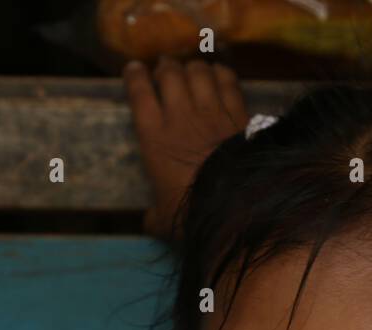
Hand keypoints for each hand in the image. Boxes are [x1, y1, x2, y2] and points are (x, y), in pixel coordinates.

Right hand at [124, 56, 247, 241]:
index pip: (139, 93)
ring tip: (191, 69)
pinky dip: (221, 73)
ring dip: (192, 67)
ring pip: (198, 72)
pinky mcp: (238, 115)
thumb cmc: (194, 213)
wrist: (237, 209)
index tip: (134, 69)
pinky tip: (218, 74)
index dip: (134, 76)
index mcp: (155, 138)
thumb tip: (149, 222)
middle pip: (169, 74)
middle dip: (165, 66)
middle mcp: (180, 117)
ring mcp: (211, 113)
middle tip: (165, 68)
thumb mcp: (164, 220)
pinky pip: (228, 82)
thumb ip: (154, 215)